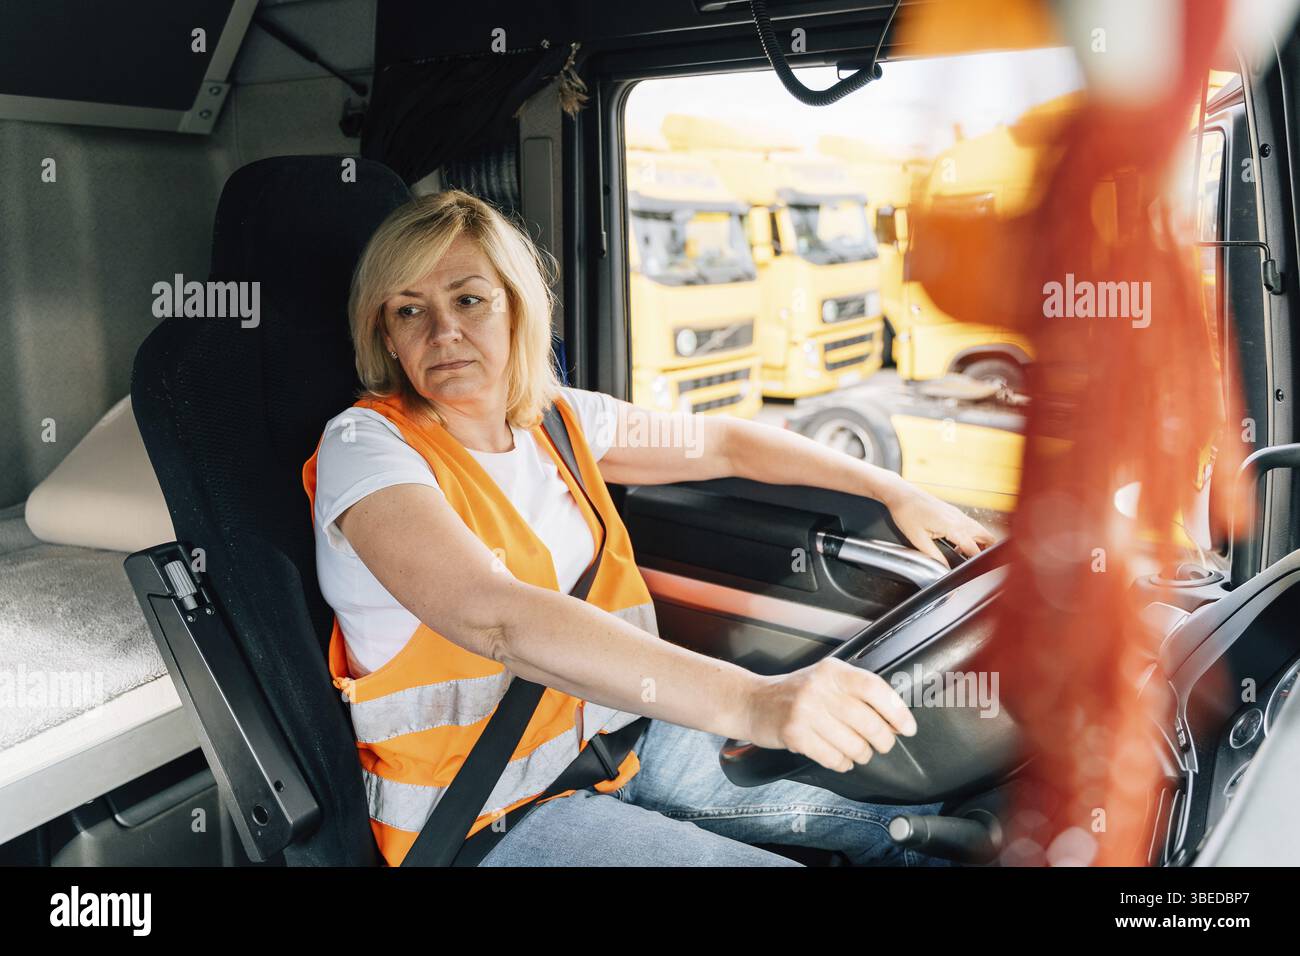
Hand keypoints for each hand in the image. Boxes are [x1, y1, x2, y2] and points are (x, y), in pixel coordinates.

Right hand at [743, 658, 917, 772]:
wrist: (753, 702)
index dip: (896, 711)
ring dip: (861, 754)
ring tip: (856, 751)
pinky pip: (833, 758)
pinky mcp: (794, 733)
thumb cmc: (796, 694)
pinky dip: (842, 763)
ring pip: (853, 744)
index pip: (874, 689)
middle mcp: (819, 687)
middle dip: (882, 741)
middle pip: (868, 722)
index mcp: (833, 671)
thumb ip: (857, 693)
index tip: (908, 728)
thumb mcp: (826, 680)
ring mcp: (805, 710)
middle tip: (881, 745)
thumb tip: (897, 719)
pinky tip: (838, 758)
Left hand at [880, 483, 995, 565]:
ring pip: (979, 529)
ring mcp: (957, 513)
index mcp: (953, 527)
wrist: (901, 494)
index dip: (976, 561)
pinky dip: (971, 535)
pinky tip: (958, 544)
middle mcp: (959, 519)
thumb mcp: (918, 540)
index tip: (976, 571)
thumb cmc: (907, 513)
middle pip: (985, 536)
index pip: (974, 548)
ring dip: (979, 542)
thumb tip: (944, 569)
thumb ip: (934, 556)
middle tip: (979, 563)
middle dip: (986, 550)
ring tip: (968, 555)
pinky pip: (970, 524)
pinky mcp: (953, 511)